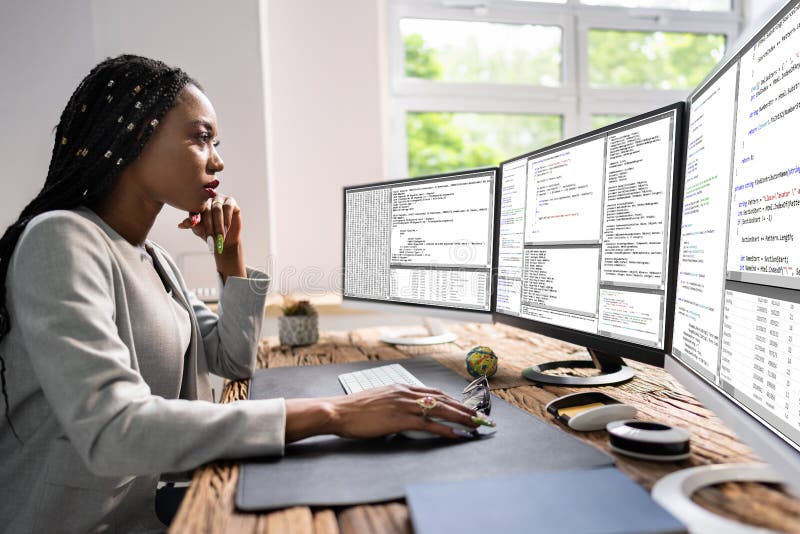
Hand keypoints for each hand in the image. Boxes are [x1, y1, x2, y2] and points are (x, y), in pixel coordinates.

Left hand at [177, 194, 245, 280]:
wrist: (225, 239)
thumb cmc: (210, 233)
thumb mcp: (198, 230)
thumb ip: (191, 225)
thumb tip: (181, 225)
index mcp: (198, 204)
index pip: (195, 208)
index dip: (195, 219)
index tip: (196, 228)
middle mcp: (208, 199)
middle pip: (207, 209)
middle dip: (209, 225)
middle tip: (211, 238)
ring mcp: (220, 198)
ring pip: (217, 209)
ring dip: (219, 224)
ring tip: (220, 236)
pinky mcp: (231, 201)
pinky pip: (228, 207)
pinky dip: (226, 219)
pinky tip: (226, 229)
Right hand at [285, 385, 479, 441]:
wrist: (338, 411)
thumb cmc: (354, 409)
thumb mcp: (378, 399)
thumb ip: (394, 402)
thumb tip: (405, 412)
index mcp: (401, 387)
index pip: (434, 392)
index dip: (452, 400)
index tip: (465, 406)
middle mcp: (406, 393)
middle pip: (443, 399)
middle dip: (464, 408)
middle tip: (480, 416)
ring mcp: (404, 405)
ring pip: (440, 410)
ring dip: (461, 418)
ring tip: (476, 425)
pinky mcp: (400, 419)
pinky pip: (429, 424)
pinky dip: (445, 430)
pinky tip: (456, 435)